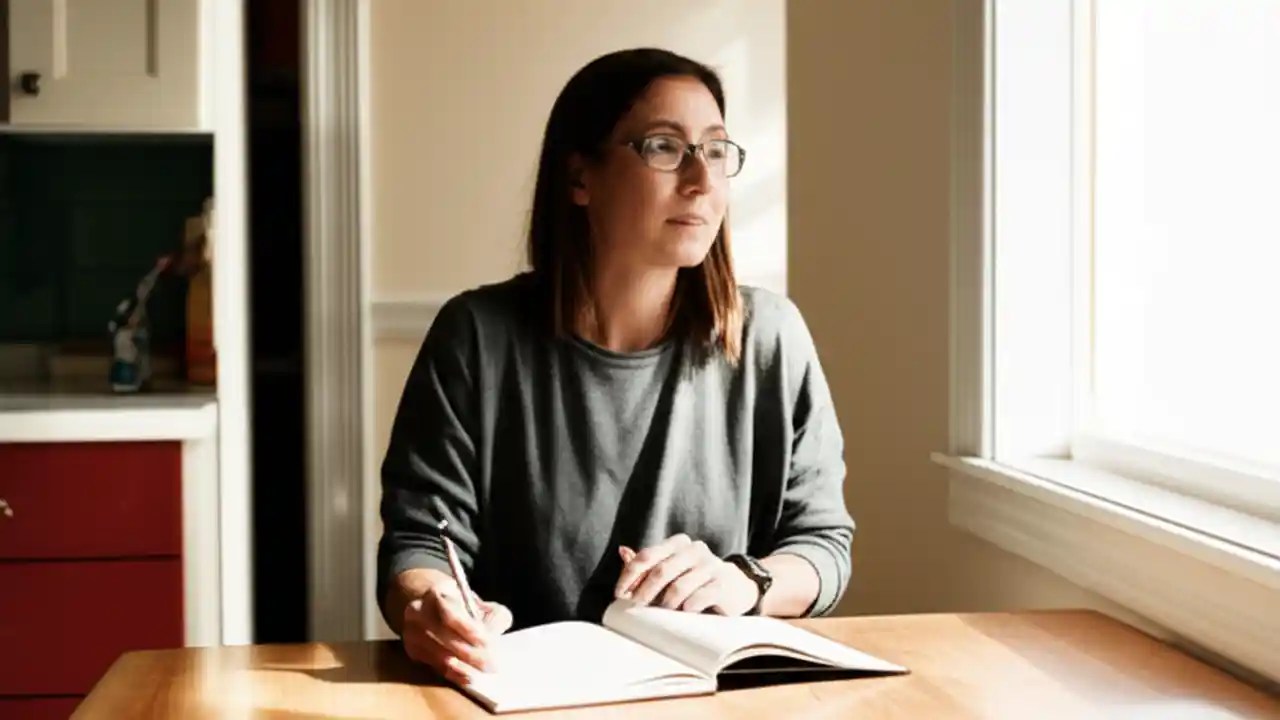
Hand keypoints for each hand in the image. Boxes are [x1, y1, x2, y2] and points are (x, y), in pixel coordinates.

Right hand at [401, 578, 512, 685]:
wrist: (436, 612)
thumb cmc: (466, 610)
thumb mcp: (484, 605)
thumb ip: (493, 617)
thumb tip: (492, 636)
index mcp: (436, 593)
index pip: (450, 615)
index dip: (469, 630)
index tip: (488, 642)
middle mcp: (417, 611)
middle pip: (445, 637)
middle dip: (471, 653)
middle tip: (491, 665)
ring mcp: (411, 632)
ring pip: (439, 655)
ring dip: (464, 666)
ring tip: (483, 672)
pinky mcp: (412, 651)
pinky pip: (434, 666)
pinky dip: (453, 674)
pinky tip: (468, 676)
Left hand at [614, 534, 759, 615]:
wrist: (736, 587)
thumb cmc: (696, 579)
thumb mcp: (672, 568)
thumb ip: (648, 563)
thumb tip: (622, 551)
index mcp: (678, 543)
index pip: (647, 556)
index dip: (629, 575)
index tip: (619, 594)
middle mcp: (694, 550)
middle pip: (661, 571)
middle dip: (644, 592)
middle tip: (636, 608)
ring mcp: (710, 565)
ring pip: (679, 587)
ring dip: (666, 604)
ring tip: (663, 613)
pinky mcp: (722, 583)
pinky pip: (700, 597)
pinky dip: (688, 606)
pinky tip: (685, 612)